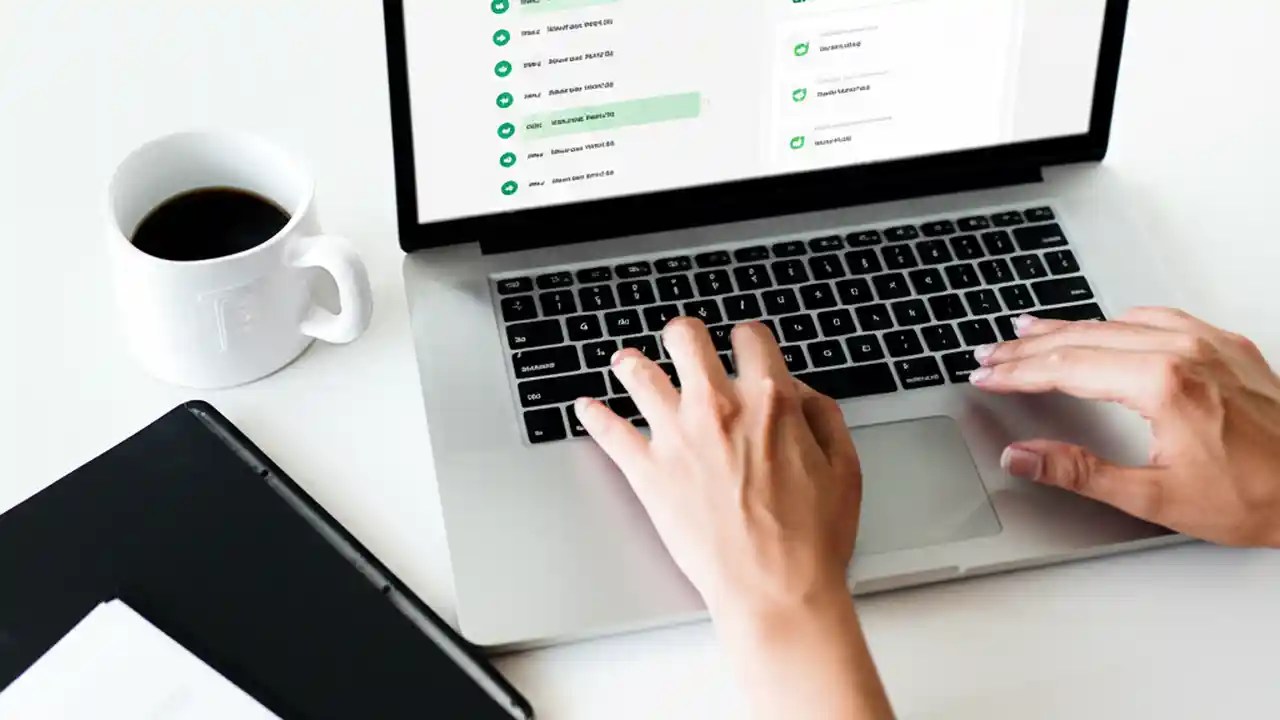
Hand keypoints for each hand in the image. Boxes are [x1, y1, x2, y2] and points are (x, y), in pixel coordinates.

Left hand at [574, 318, 859, 619]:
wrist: (774, 589)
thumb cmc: (811, 540)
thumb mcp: (844, 468)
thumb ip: (824, 417)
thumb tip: (801, 392)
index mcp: (770, 401)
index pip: (749, 337)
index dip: (747, 338)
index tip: (742, 345)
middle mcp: (718, 408)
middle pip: (686, 338)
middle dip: (684, 335)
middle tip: (682, 342)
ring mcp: (677, 437)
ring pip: (639, 374)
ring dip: (632, 364)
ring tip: (627, 363)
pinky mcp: (647, 472)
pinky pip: (609, 432)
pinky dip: (594, 416)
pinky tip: (586, 408)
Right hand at [972, 307, 1279, 547]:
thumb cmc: (1258, 498)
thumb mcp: (1155, 498)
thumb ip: (1079, 472)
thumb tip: (1024, 457)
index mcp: (1161, 384)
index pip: (1066, 368)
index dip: (1018, 373)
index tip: (987, 376)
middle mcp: (1184, 352)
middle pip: (1084, 338)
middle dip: (1030, 348)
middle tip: (992, 355)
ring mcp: (1208, 344)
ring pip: (1119, 322)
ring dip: (1069, 329)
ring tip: (1029, 331)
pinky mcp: (1228, 346)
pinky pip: (1163, 317)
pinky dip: (1122, 321)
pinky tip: (1109, 326)